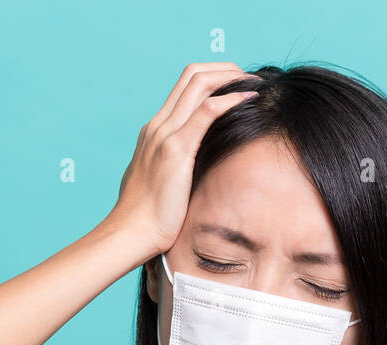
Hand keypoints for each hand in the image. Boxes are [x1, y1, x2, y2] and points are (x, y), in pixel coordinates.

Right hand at [108, 63, 257, 259]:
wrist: (131, 233)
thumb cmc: (148, 217)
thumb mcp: (162, 184)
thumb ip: (174, 171)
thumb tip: (193, 177)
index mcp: (155, 131)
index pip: (184, 87)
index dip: (213, 78)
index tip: (237, 86)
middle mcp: (158, 125)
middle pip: (192, 75)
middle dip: (224, 69)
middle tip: (251, 78)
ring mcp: (164, 134)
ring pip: (198, 84)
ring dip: (231, 77)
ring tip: (255, 84)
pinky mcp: (175, 149)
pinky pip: (206, 111)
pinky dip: (230, 99)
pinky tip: (249, 99)